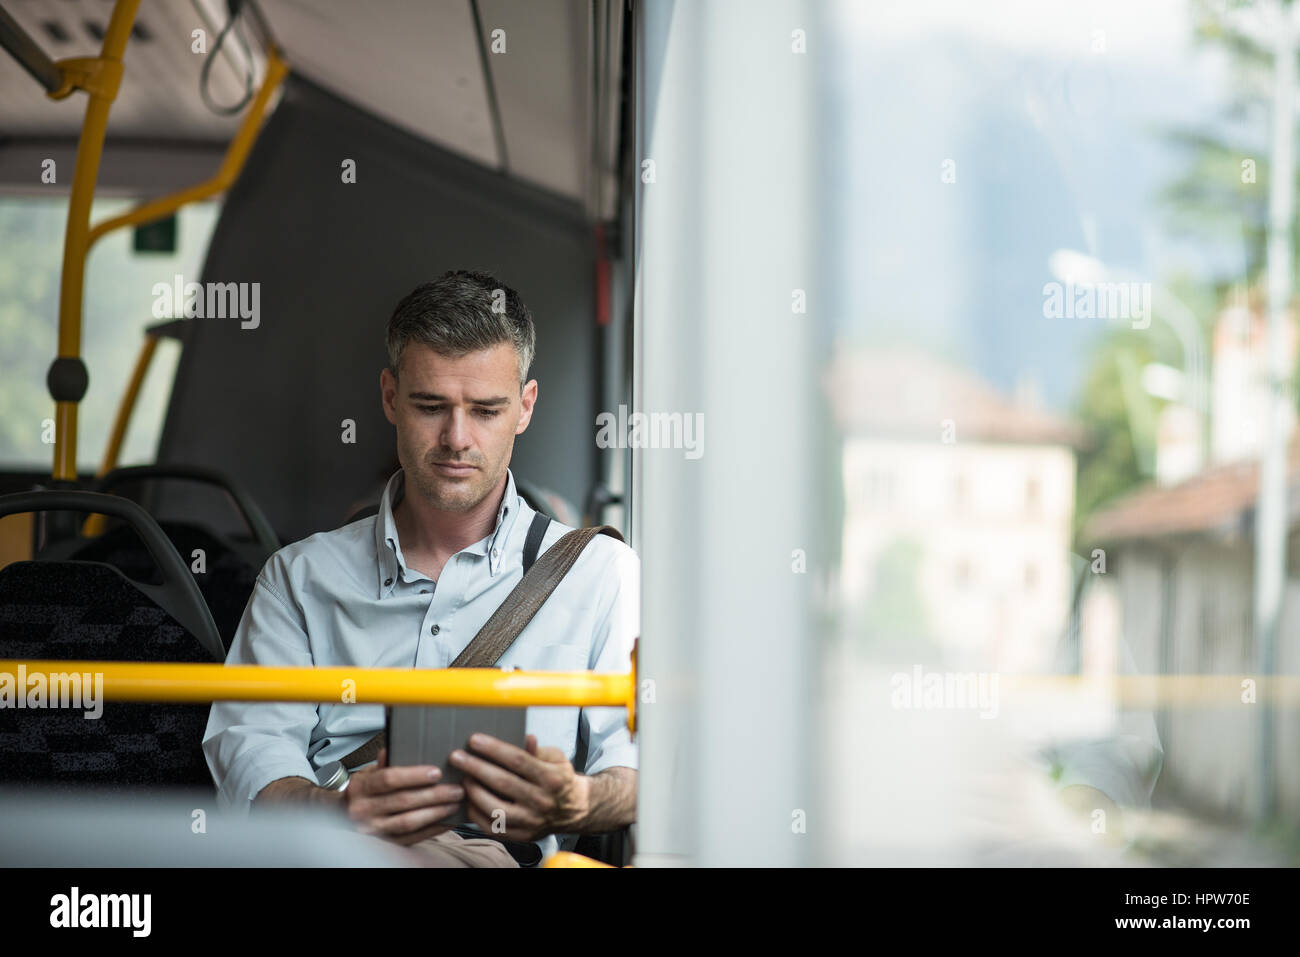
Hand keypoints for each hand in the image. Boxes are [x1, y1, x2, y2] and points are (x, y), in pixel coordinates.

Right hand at [343, 747, 466, 845]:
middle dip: (434, 795)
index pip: (389, 779)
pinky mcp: (383, 843)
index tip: (436, 772)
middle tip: (456, 789)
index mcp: (360, 788)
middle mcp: (363, 810)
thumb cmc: (363, 790)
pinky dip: (432, 830)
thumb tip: (393, 747)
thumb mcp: (368, 773)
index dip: (414, 776)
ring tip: (455, 804)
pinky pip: (411, 838)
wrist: (342, 815)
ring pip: (409, 822)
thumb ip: (384, 763)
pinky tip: (447, 821)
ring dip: (436, 813)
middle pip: (403, 801)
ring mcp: (373, 830)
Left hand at [450, 733, 589, 841]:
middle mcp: (541, 801)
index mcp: (551, 778)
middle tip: (457, 757)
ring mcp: (531, 821)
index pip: (518, 760)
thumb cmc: (559, 779)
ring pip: (495, 808)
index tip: (474, 740)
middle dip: (475, 767)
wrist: (573, 810)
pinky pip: (493, 827)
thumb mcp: (555, 759)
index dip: (494, 749)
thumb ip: (537, 750)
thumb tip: (526, 738)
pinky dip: (477, 814)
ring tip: (463, 778)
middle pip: (502, 782)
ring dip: (474, 792)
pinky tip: (469, 800)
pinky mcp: (522, 835)